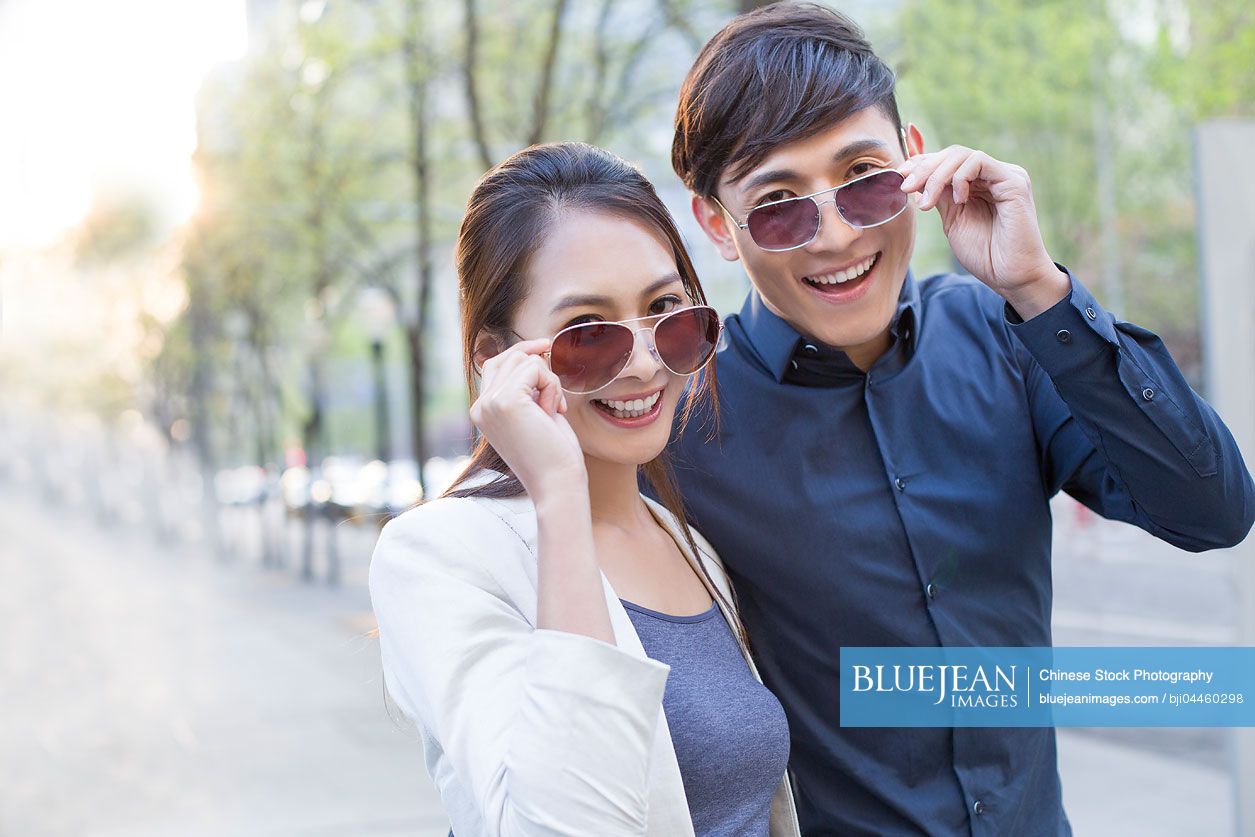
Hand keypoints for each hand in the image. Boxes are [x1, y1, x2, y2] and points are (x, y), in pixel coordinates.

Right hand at [469, 339, 586, 498]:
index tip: (546, 348)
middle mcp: (480, 406)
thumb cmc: (553, 454)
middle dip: (541, 371)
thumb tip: (534, 352)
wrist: (557, 484)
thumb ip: (526, 388)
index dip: (522, 352)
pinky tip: (554, 412)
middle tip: (556, 404)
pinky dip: (552, 386)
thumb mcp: (534, 414)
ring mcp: (489, 403)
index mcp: (482, 411)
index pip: (495, 364)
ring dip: (549, 381)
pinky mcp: (505, 401)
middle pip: (510, 357)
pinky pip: (535, 368)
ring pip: (524, 359)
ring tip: (553, 412)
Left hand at [899, 146, 1069, 318]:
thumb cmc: (985, 254)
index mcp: (979, 183)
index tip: (900, 176)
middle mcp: (993, 175)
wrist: (1009, 276)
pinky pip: (979, 161)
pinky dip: (959, 177)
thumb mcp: (953, 220)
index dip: (921, 163)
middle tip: (906, 187)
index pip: (948, 160)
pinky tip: (958, 200)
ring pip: (962, 155)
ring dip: (936, 176)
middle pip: (952, 154)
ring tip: (927, 204)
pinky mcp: (1014, 180)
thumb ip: (939, 196)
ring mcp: (1004, 175)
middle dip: (923, 168)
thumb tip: (915, 177)